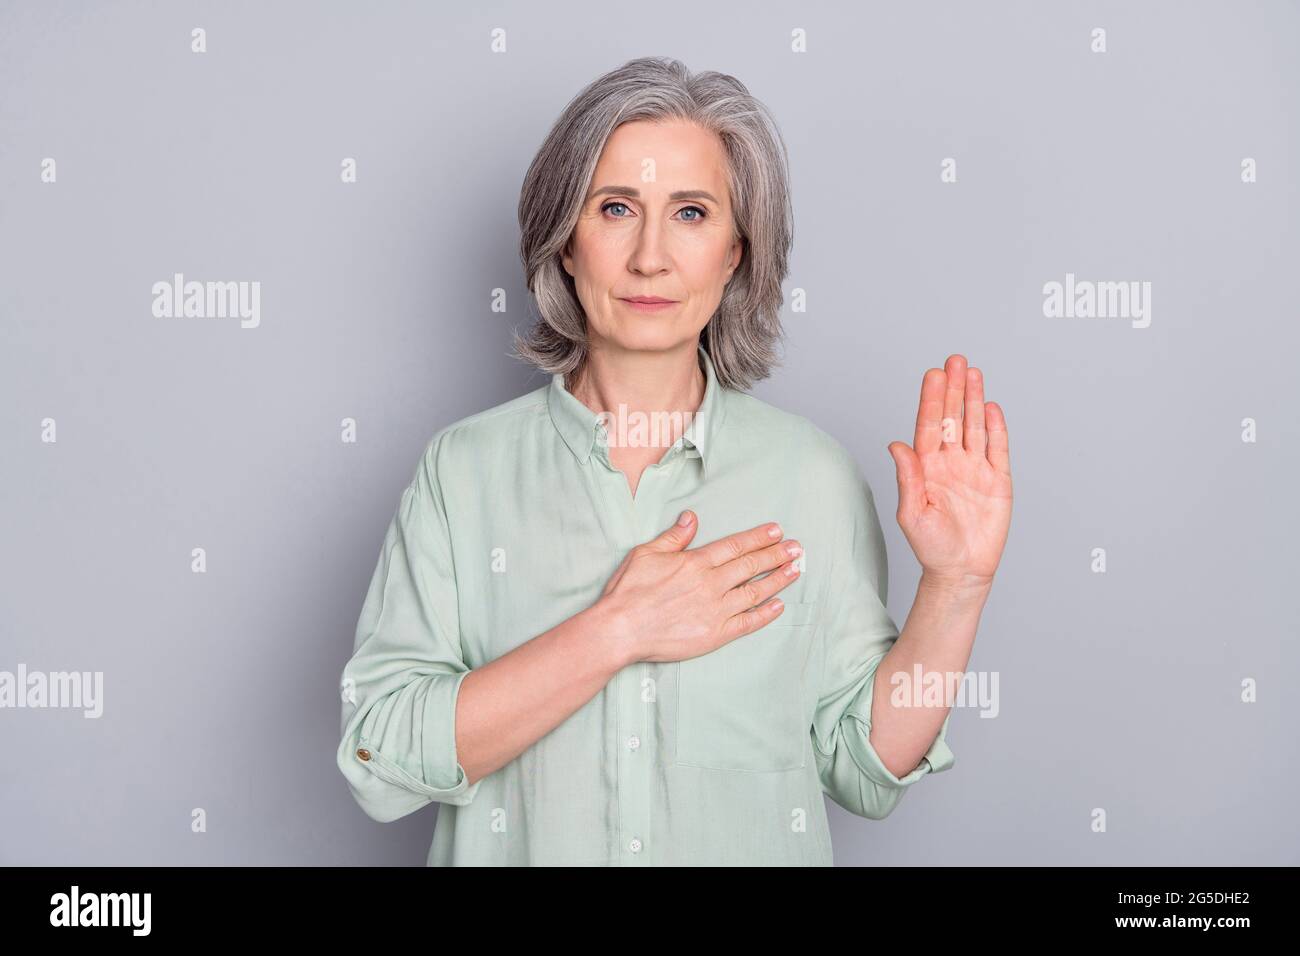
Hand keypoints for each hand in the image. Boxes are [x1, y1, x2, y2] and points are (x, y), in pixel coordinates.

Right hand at [596, 512, 802, 664]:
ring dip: (778, 580)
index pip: (735, 546)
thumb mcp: (646, 554)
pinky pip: (747, 622)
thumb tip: (692, 518)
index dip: (758, 538)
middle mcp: (711, 584)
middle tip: (797, 549)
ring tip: (795, 570)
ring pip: (755, 592)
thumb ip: (674, 537)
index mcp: (695, 562)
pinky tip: (779, 605)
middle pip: (751, 566)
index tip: (777, 532)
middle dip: (776, 555)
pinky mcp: (715, 634)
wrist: (621, 629)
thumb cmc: (629, 591)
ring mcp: (716, 610)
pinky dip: (765, 614)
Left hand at [887, 355, 1011, 590]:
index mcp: (927, 468)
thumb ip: (908, 477)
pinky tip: (991, 406)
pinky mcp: (998, 481)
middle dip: (953, 389)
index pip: (929, 426)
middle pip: (953, 418)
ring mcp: (975, 470)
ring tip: (973, 372)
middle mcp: (950, 463)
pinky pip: (997, 449)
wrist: (961, 571)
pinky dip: (996, 428)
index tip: (933, 375)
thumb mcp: (912, 513)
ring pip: (975, 427)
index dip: (931, 400)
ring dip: (973, 399)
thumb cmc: (931, 546)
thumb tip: (896, 444)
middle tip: (955, 360)